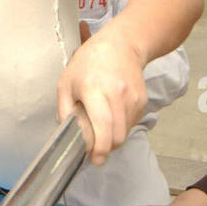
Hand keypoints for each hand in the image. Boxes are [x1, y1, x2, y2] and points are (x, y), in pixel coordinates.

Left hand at [56, 26, 146, 164]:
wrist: (121, 45)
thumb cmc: (89, 62)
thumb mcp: (66, 82)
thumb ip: (64, 109)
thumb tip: (65, 133)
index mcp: (95, 90)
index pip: (103, 126)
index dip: (100, 148)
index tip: (95, 160)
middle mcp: (117, 95)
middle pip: (117, 136)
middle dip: (106, 149)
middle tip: (96, 149)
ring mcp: (132, 98)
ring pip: (125, 132)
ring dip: (113, 137)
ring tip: (102, 125)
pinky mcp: (142, 101)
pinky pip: (131, 123)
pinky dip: (121, 126)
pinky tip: (112, 113)